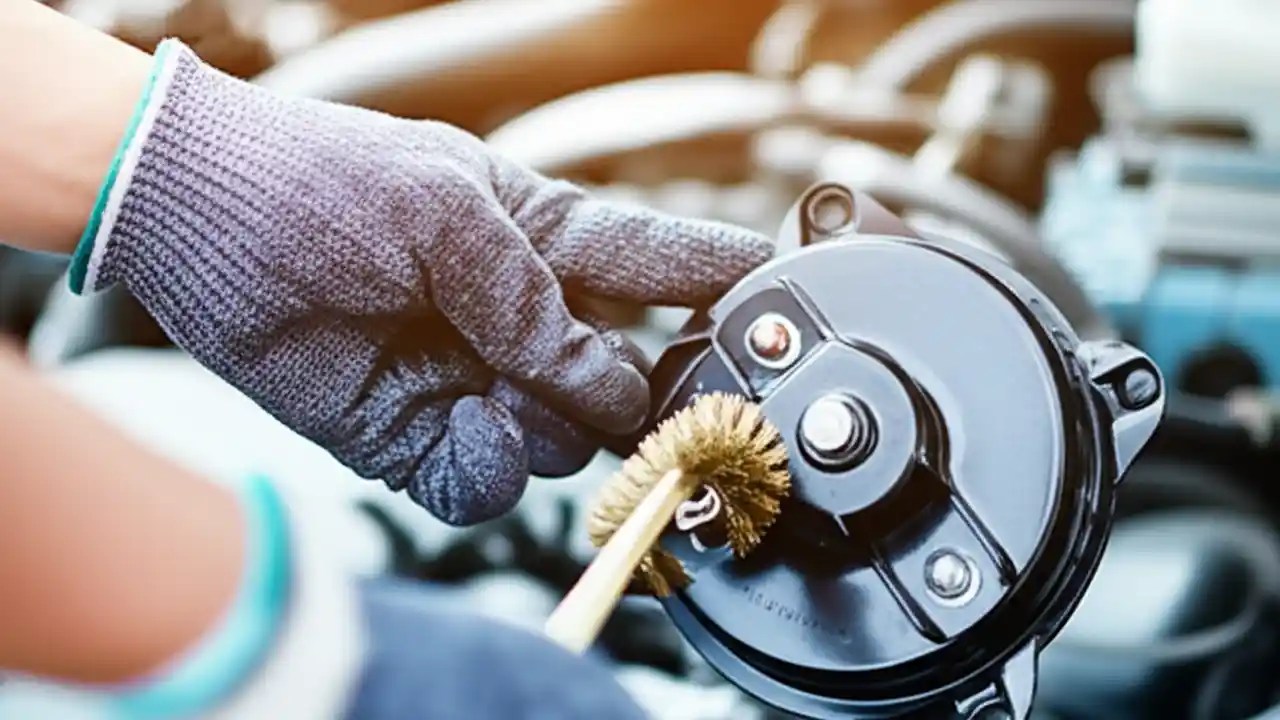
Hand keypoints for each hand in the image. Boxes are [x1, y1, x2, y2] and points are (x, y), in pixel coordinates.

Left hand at [72, 40, 773, 524]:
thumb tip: (603, 379)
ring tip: (495, 384)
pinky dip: (488, 474)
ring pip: (560, 443)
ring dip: (549, 428)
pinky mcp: (413, 437)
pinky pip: (484, 484)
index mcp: (539, 240)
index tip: (779, 290)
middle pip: (619, 380)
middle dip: (635, 399)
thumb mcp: (448, 213)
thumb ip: (532, 298)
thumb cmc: (325, 180)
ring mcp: (469, 382)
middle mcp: (515, 320)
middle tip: (628, 397)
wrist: (198, 214)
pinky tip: (467, 430)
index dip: (716, 279)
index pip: (653, 262)